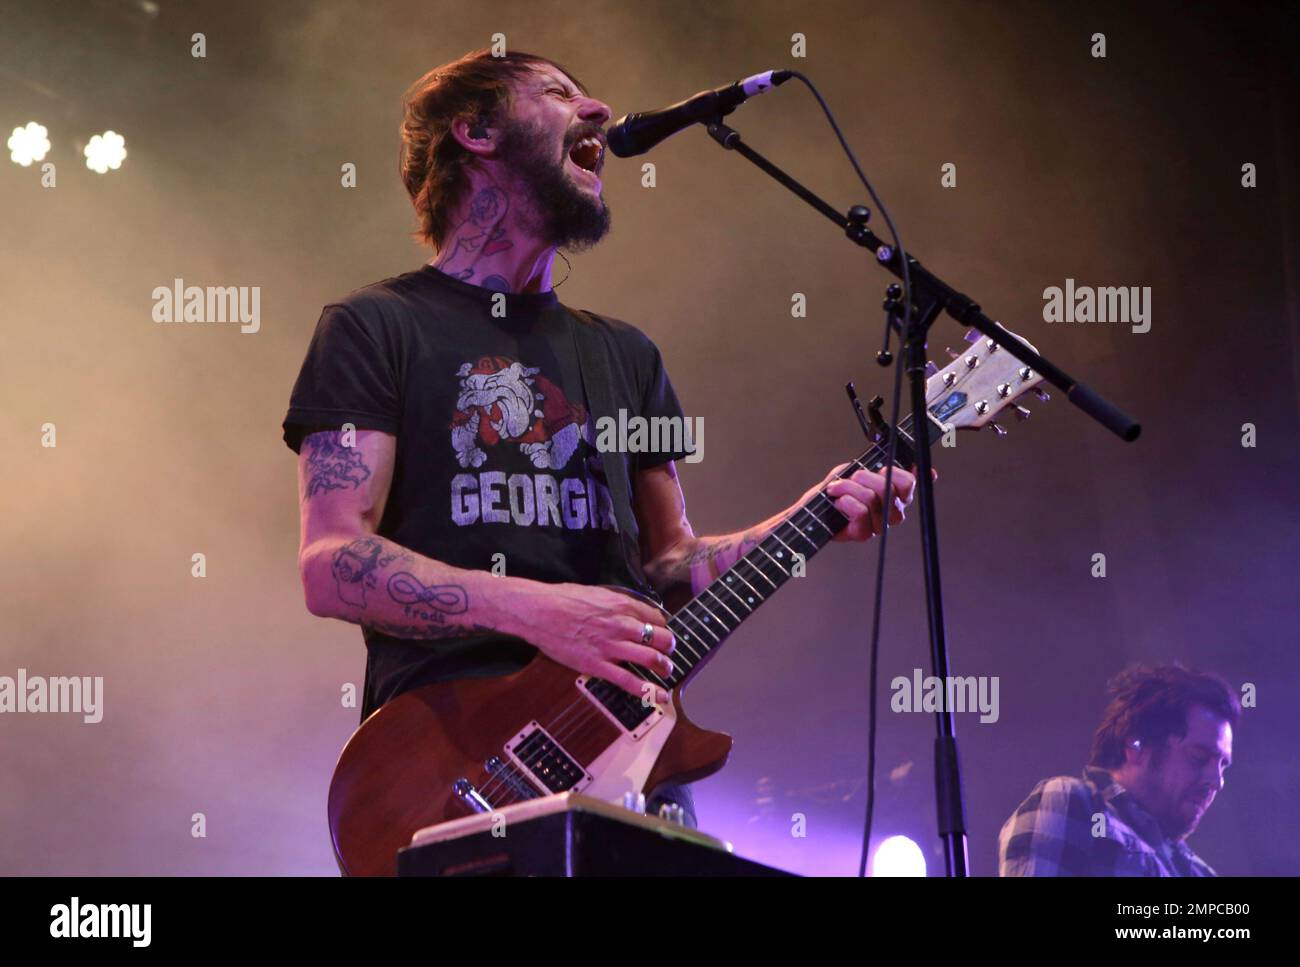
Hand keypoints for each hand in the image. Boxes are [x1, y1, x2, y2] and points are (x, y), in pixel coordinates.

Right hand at [505, 582, 676, 702]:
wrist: (540, 611)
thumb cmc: (563, 599)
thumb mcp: (597, 592)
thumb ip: (616, 603)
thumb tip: (629, 609)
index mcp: (622, 605)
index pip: (657, 617)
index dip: (662, 626)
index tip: (661, 631)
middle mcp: (622, 625)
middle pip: (661, 638)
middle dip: (669, 647)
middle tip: (668, 651)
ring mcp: (611, 647)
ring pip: (651, 659)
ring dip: (664, 666)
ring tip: (666, 670)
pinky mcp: (598, 665)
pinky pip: (629, 681)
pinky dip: (648, 690)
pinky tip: (659, 695)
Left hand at [807, 462, 928, 541]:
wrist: (812, 509)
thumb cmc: (835, 490)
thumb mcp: (854, 471)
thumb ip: (874, 465)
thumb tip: (899, 462)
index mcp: (895, 496)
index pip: (909, 483)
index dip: (895, 472)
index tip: (880, 469)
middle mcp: (891, 512)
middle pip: (889, 489)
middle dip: (864, 477)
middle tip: (852, 477)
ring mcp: (879, 525)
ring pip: (872, 498)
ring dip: (849, 488)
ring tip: (837, 489)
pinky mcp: (865, 534)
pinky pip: (861, 512)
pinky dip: (845, 502)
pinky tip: (838, 503)